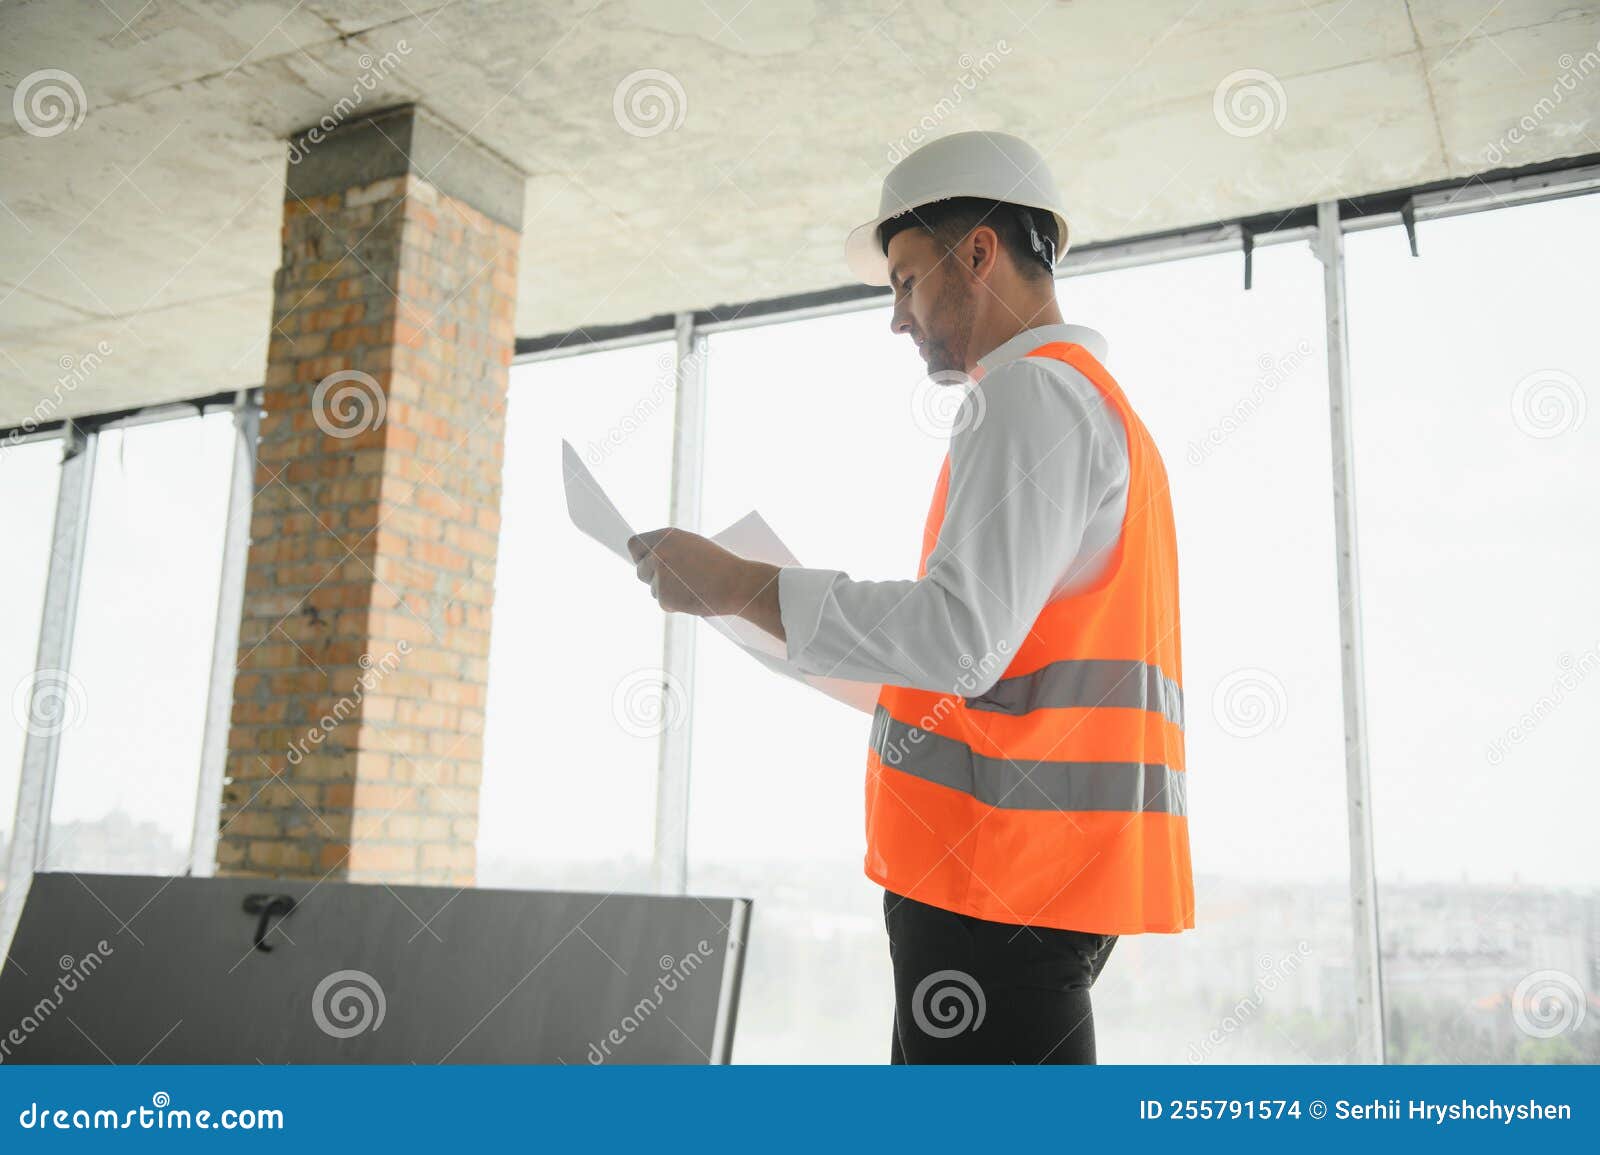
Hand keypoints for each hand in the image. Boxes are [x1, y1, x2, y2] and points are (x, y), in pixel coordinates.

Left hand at [627, 527, 751, 616]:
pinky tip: (694, 596)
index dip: (641, 555)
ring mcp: (659, 575)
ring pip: (652, 589)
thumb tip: (650, 558)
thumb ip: (671, 549)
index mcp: (666, 536)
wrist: (738, 584)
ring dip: (667, 591)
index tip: (647, 562)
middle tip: (673, 581)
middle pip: (640, 570)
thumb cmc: (721, 565)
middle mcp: (658, 553)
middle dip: (653, 577)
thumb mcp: (694, 546)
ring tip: (692, 587)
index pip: (635, 545)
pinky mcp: (664, 597)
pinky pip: (664, 603)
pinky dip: (677, 604)